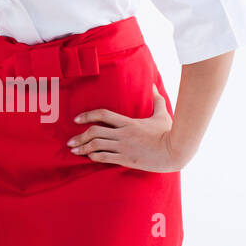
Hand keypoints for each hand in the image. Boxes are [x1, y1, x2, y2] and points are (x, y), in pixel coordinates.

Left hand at [66, 85, 190, 172]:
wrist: (175, 152)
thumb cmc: (169, 133)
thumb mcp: (162, 114)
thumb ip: (156, 100)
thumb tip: (154, 85)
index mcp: (128, 122)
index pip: (103, 115)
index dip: (87, 115)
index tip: (76, 119)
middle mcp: (123, 134)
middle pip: (95, 132)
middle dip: (80, 136)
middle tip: (69, 141)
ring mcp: (124, 147)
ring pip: (97, 146)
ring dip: (83, 148)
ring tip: (74, 150)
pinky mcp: (127, 159)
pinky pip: (106, 158)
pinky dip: (95, 157)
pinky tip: (89, 158)